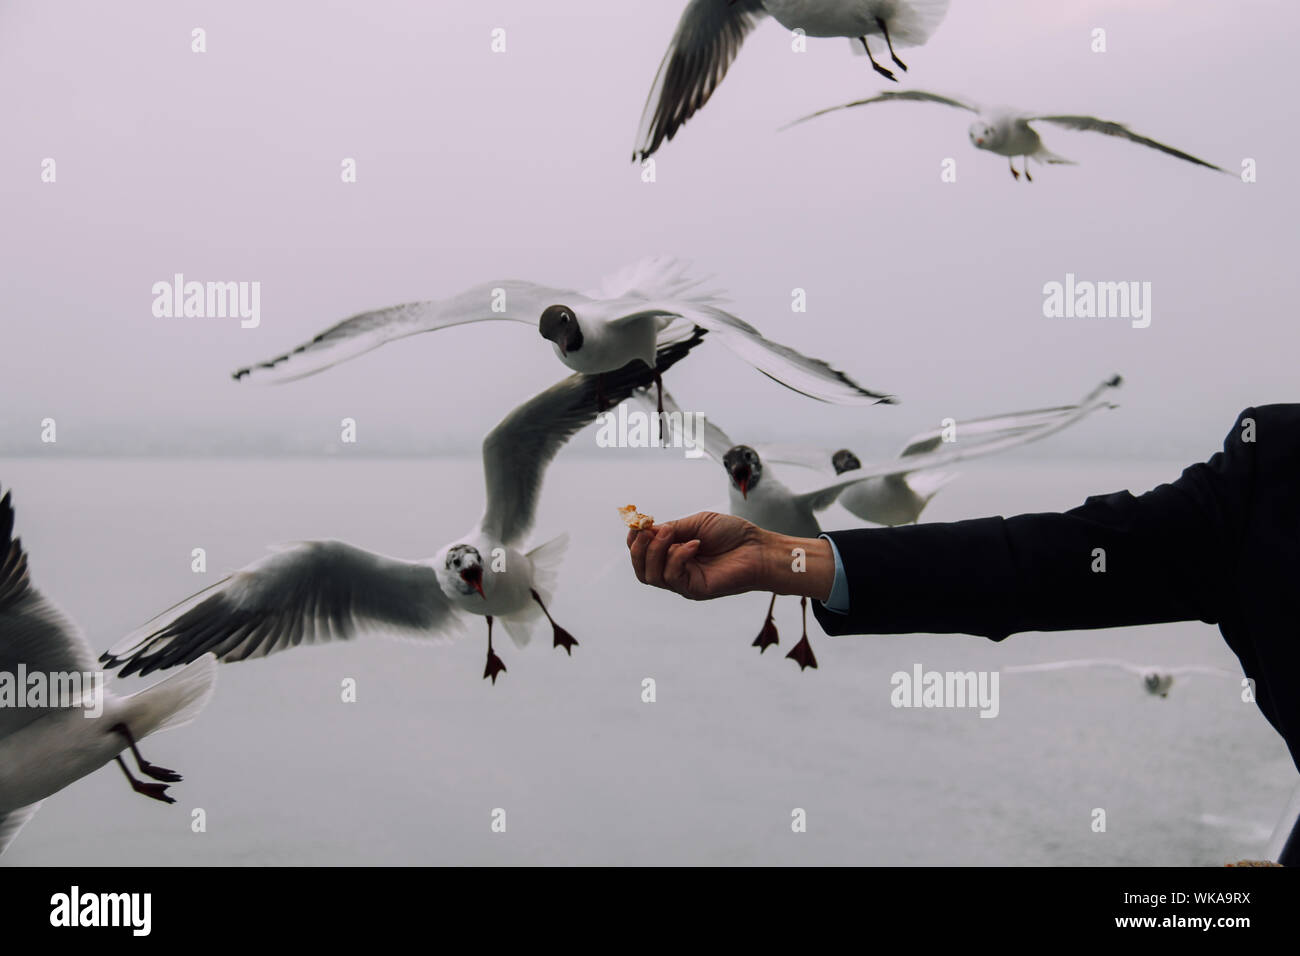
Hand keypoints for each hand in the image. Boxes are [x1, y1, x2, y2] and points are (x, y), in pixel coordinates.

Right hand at [627, 511, 767, 600]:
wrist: (758, 549)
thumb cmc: (732, 535)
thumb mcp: (696, 524)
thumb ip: (672, 528)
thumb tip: (645, 530)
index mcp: (674, 554)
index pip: (642, 554)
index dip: (634, 541)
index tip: (638, 524)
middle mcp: (676, 571)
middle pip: (641, 569)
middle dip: (639, 549)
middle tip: (647, 532)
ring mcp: (684, 583)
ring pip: (652, 576)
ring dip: (656, 551)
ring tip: (671, 534)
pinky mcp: (694, 590)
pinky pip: (673, 577)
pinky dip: (678, 557)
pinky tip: (695, 544)